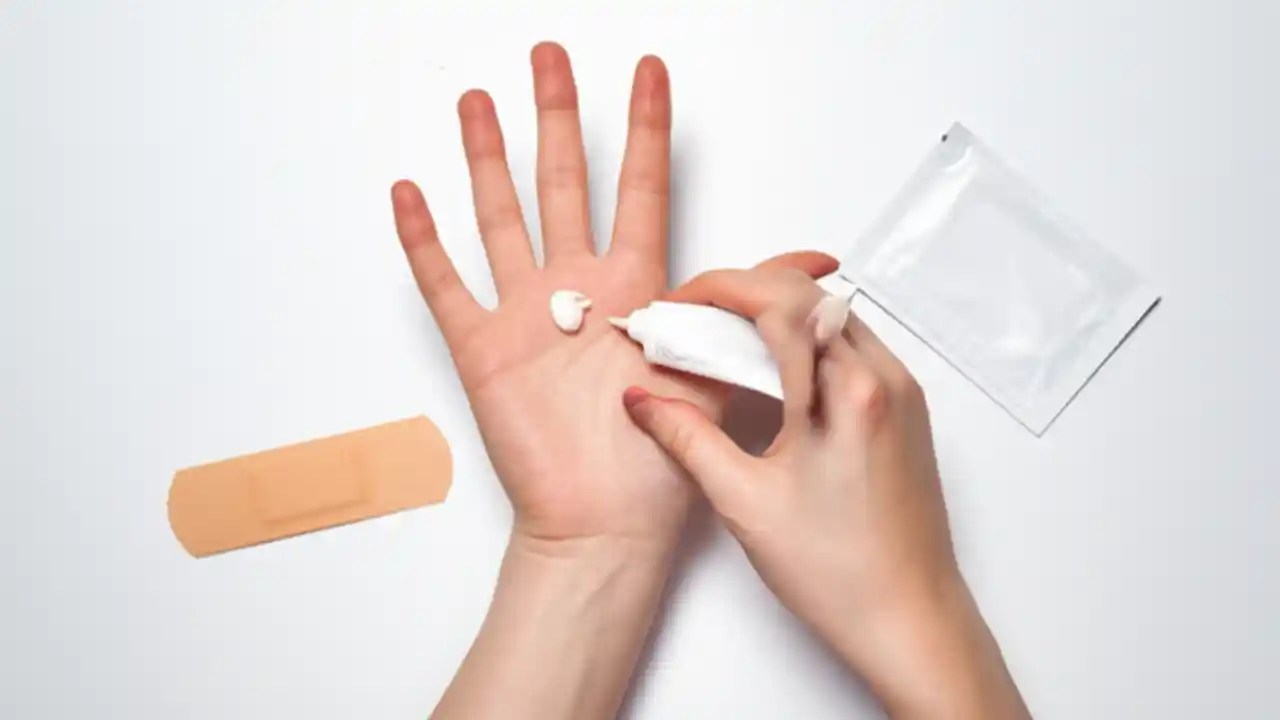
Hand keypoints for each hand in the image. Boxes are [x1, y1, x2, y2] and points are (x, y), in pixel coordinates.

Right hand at [391, 43, 834, 556]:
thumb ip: (760, 308)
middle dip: (556, 118)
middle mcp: (578, 290)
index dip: (644, 129)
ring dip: (488, 158)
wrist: (607, 525)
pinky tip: (409, 194)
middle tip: (551, 57)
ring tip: (477, 102)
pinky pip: (446, 285)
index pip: (639, 187)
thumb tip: (823, 262)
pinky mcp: (483, 350)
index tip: (648, 73)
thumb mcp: (722, 372)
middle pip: (562, 183)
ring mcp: (526, 315)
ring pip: (501, 217)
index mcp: (634, 288)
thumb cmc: (661, 462)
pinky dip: (424, 241)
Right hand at [622, 266, 1028, 717]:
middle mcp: (885, 378)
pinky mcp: (905, 408)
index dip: (717, 289)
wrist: (912, 619)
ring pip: (832, 313)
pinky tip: (770, 370)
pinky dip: (806, 339)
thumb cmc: (841, 572)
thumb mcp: (746, 502)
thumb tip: (644, 401)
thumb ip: (689, 438)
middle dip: (743, 291)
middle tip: (692, 317)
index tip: (677, 305)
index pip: (778, 300)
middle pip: (808, 293)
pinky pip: (852, 345)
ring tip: (722, 341)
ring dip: (776, 311)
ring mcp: (902, 390)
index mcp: (848, 393)